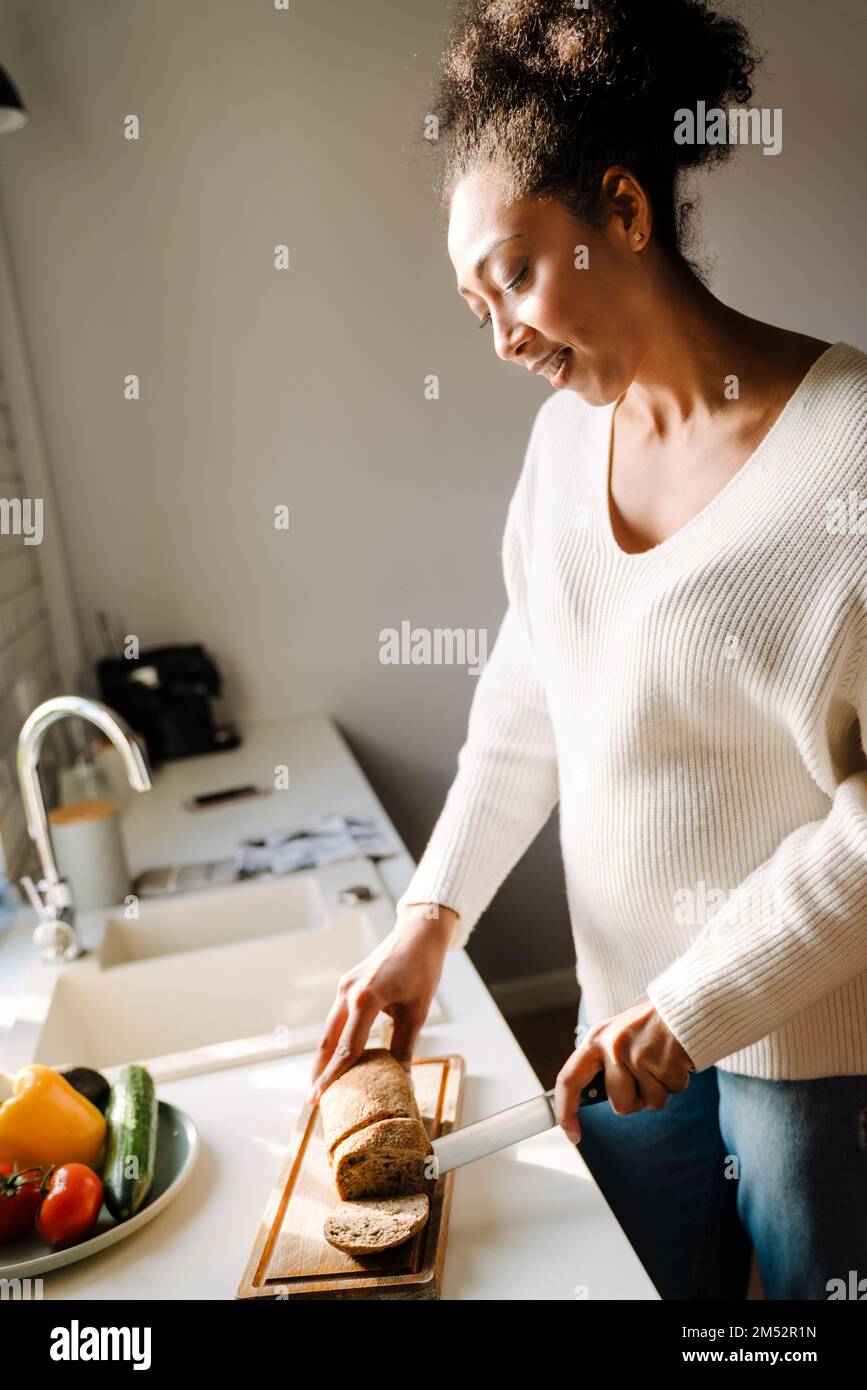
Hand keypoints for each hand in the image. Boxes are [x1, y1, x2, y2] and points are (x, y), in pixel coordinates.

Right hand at [305, 904, 455, 1103]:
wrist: (417, 934)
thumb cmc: (422, 970)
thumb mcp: (416, 1012)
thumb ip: (404, 1048)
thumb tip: (402, 1082)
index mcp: (366, 999)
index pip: (347, 1048)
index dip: (332, 1076)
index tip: (319, 1098)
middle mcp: (348, 993)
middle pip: (328, 1041)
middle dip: (320, 1070)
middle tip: (314, 1099)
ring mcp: (344, 987)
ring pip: (329, 1029)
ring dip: (325, 1056)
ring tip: (321, 1082)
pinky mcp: (347, 984)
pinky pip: (336, 1017)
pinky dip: (334, 1038)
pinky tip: (336, 1054)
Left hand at [553, 994, 694, 1142]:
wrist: (685, 1004)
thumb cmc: (650, 1024)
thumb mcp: (617, 1034)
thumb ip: (604, 1061)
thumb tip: (591, 1094)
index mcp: (596, 1040)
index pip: (569, 1079)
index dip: (567, 1110)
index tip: (572, 1133)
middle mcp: (613, 1048)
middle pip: (619, 1104)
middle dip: (635, 1100)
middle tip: (645, 1075)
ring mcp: (639, 1056)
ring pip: (650, 1102)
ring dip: (659, 1089)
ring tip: (661, 1061)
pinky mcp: (665, 1063)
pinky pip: (672, 1092)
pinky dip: (677, 1082)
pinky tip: (675, 1060)